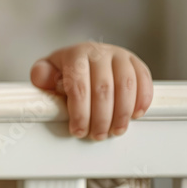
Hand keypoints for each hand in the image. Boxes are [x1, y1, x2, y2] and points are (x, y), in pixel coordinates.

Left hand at [29, 42, 152, 139]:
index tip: (78, 130)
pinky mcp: (136, 62)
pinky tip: (134, 116)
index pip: (79, 85)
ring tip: (115, 131)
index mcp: (76, 54)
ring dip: (121, 114)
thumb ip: (42, 75)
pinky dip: (142, 100)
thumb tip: (44, 79)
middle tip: (97, 135)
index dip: (79, 112)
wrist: (86, 56)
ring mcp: (120, 56)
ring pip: (126, 86)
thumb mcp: (48, 71)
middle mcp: (99, 52)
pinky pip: (144, 80)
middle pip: (103, 88)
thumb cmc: (67, 70)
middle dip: (101, 118)